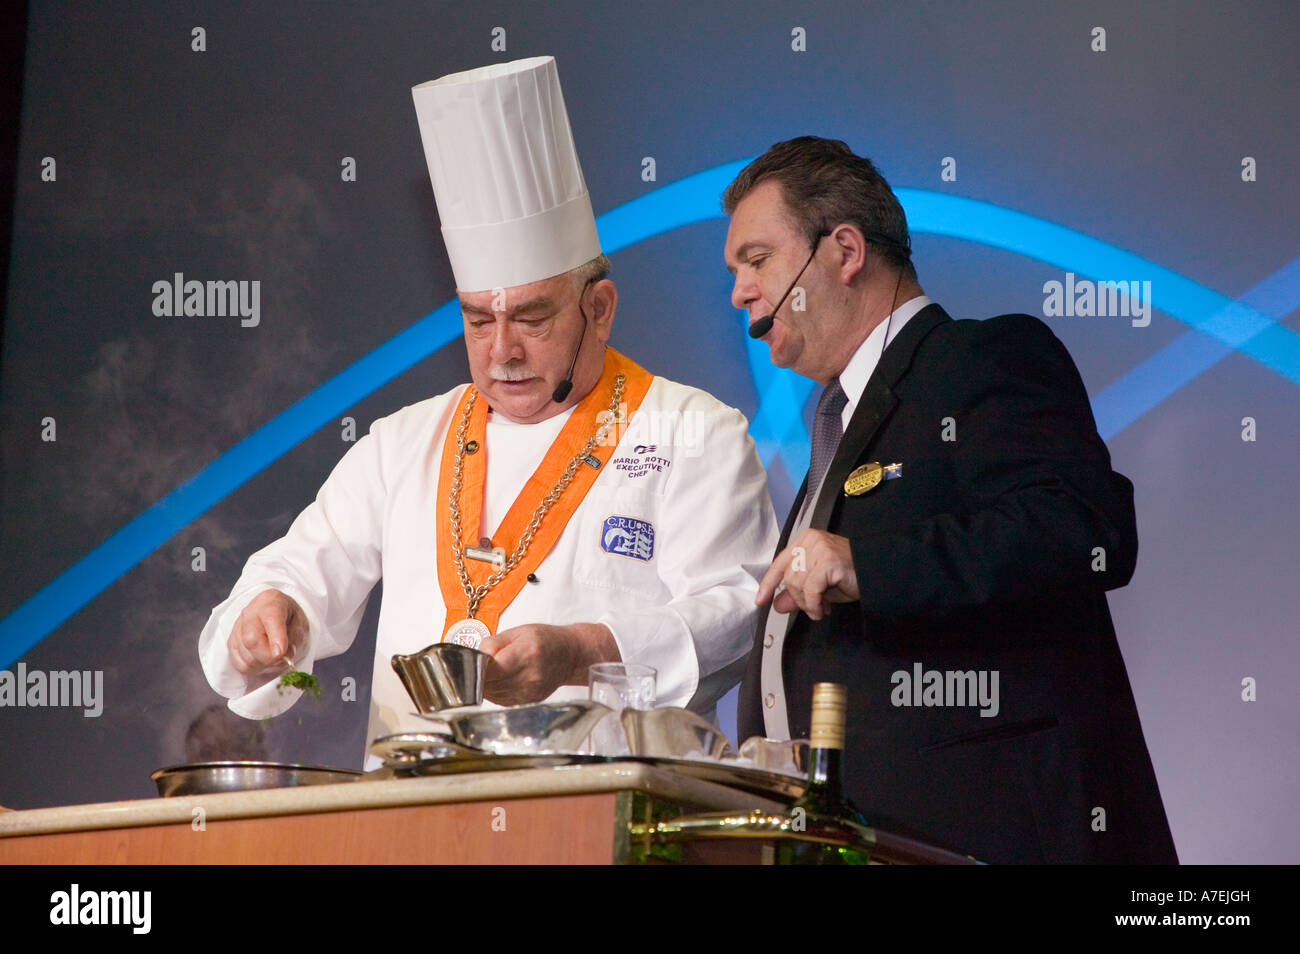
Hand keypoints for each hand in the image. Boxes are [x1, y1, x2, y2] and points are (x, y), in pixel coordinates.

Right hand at [227, 589, 308, 675]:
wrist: (281, 621)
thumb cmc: (291, 622)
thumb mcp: (301, 627)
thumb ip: (293, 639)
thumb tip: (280, 655)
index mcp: (270, 601)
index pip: (270, 617)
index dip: (275, 636)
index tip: (280, 652)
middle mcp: (249, 612)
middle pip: (251, 640)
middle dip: (269, 656)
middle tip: (283, 657)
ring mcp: (237, 628)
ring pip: (246, 656)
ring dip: (265, 663)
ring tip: (275, 655)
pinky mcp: (231, 644)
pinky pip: (241, 664)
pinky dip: (256, 667)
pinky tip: (265, 658)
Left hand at [480, 623, 618, 705]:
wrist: (570, 654)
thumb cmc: (544, 639)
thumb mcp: (517, 632)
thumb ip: (493, 643)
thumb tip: (475, 657)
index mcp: (526, 653)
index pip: (491, 670)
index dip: (476, 668)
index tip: (471, 663)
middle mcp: (531, 675)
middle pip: (491, 685)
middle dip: (479, 677)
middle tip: (478, 667)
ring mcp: (532, 691)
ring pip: (494, 696)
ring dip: (486, 687)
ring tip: (491, 674)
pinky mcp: (531, 700)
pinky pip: (503, 701)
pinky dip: (496, 693)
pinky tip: (501, 682)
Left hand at [755, 530, 859, 620]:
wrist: (877, 573)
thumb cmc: (850, 575)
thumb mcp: (818, 586)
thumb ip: (797, 592)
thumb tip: (777, 604)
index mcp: (805, 541)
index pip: (779, 563)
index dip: (769, 584)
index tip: (761, 600)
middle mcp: (810, 540)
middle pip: (788, 577)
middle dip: (799, 598)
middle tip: (814, 606)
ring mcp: (819, 548)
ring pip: (797, 583)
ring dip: (808, 603)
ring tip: (821, 606)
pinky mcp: (828, 560)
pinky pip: (810, 589)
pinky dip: (813, 604)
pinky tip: (822, 609)